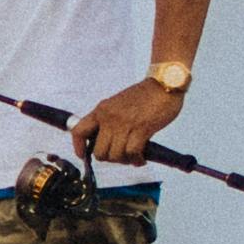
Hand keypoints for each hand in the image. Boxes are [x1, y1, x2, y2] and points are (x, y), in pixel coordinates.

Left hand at [75, 66, 192, 167]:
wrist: (164, 82)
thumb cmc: (144, 95)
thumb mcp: (118, 103)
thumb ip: (109, 119)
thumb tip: (106, 141)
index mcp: (101, 109)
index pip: (79, 131)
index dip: (78, 147)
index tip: (83, 155)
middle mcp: (109, 118)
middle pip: (99, 152)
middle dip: (110, 159)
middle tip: (120, 156)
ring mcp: (124, 124)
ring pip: (115, 156)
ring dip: (125, 161)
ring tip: (133, 158)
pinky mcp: (141, 129)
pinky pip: (132, 154)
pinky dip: (137, 160)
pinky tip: (141, 158)